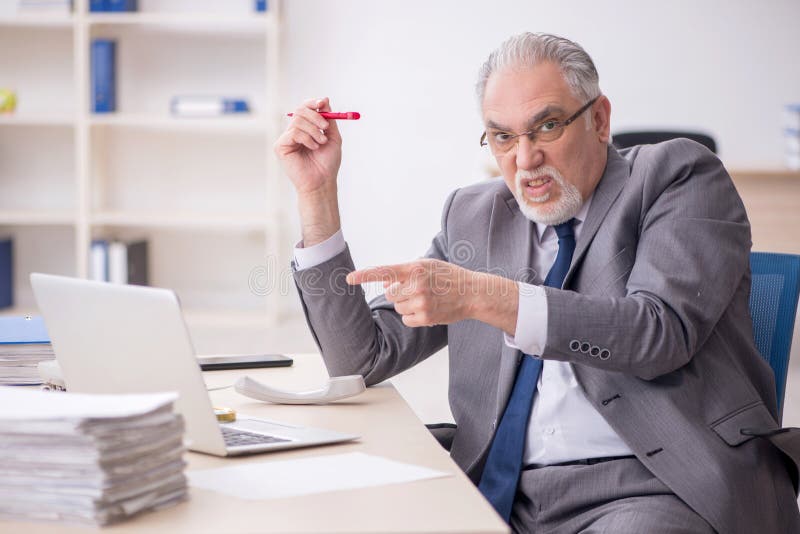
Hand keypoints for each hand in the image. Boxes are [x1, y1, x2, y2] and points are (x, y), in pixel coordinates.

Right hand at [274, 97, 341, 195]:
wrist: (322, 182)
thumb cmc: (327, 163)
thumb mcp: (333, 137)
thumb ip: (329, 119)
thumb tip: (324, 99)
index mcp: (305, 128)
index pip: (304, 108)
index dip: (312, 103)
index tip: (322, 103)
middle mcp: (294, 131)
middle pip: (300, 110)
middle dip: (315, 116)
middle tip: (325, 127)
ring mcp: (286, 139)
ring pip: (298, 121)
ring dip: (314, 131)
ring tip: (321, 143)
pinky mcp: (280, 146)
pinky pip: (293, 133)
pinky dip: (306, 138)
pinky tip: (313, 148)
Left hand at [347, 259, 470, 326]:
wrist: (472, 292)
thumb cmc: (448, 276)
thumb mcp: (428, 265)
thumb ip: (405, 272)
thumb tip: (385, 284)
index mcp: (415, 268)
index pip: (385, 271)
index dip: (365, 275)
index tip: (348, 278)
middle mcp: (417, 284)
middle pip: (391, 294)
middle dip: (399, 293)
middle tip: (417, 290)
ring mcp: (421, 302)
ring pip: (398, 307)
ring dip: (407, 304)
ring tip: (426, 299)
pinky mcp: (426, 317)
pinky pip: (406, 319)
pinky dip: (412, 316)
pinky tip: (426, 309)